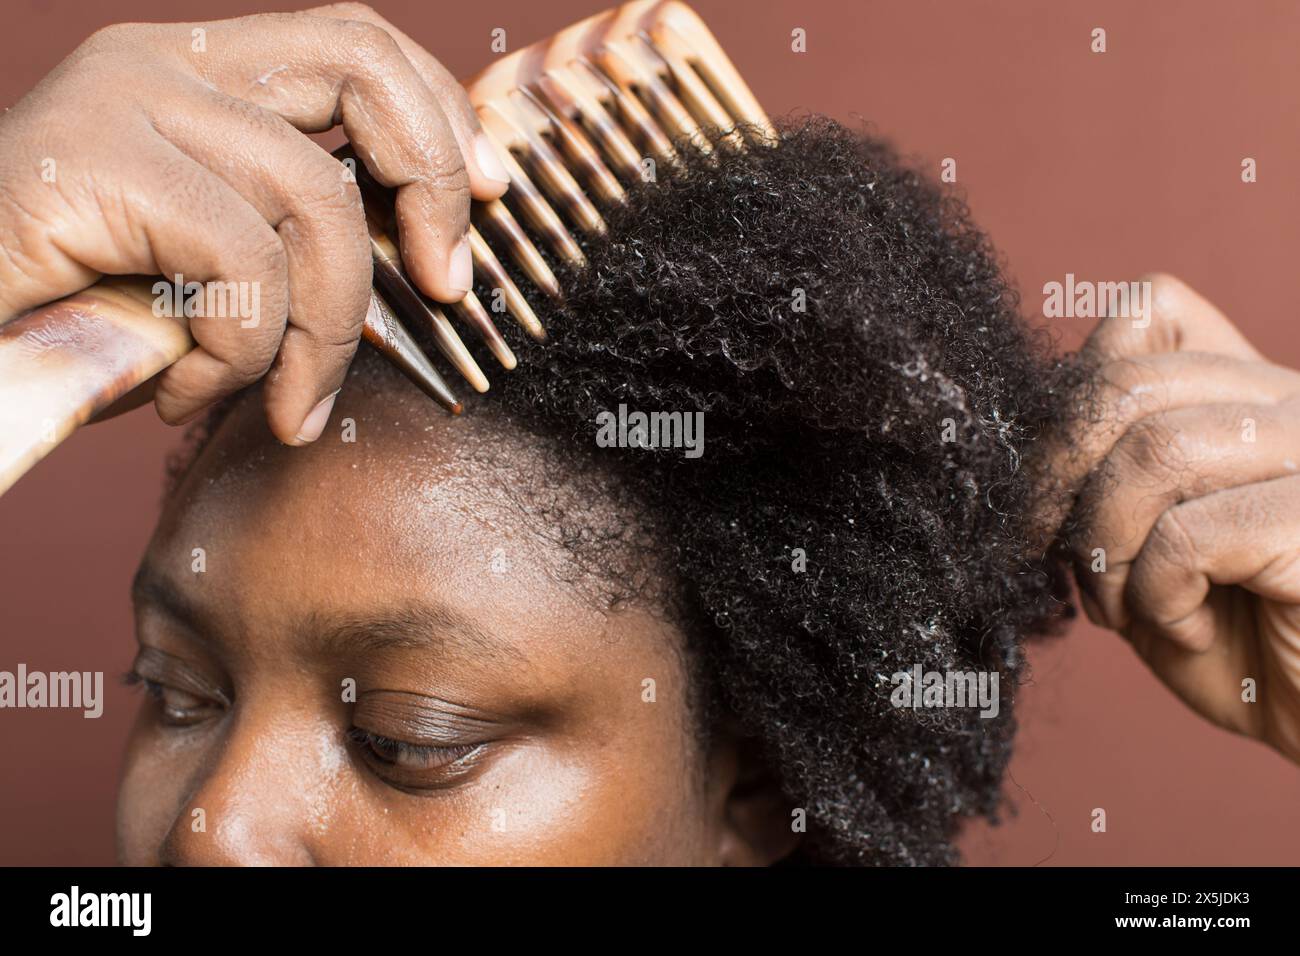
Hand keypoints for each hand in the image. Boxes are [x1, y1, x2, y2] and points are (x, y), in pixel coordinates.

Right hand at [0, 3, 510, 442]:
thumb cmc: (87, 318)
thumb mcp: (222, 271)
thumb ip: (306, 240)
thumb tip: (430, 258)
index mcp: (206, 72)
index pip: (357, 45)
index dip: (441, 115)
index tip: (491, 197)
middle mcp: (165, 60)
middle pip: (359, 65)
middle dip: (433, 182)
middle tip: (448, 290)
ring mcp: (124, 99)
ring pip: (312, 200)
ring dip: (324, 334)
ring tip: (286, 405)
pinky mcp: (88, 159)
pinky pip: (239, 263)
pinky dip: (239, 353)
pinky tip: (187, 394)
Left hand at [1057, 274, 1299, 763]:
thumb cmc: (1230, 634)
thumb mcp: (1143, 541)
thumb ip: (1103, 471)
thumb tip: (1016, 443)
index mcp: (1246, 391)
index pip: (1147, 313)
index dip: (1070, 400)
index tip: (1045, 490)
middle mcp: (1290, 400)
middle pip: (1127, 383)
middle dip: (1059, 479)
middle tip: (1059, 555)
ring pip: (1154, 450)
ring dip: (1107, 546)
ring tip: (1127, 603)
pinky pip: (1190, 535)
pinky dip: (1159, 594)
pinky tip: (1189, 626)